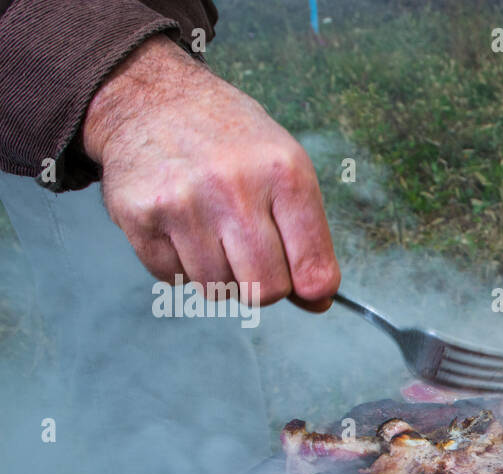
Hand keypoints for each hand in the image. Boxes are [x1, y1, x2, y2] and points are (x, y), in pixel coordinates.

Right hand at [82, 36, 338, 310]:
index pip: (314, 269)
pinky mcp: (139, 217)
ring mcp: (183, 203)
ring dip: (219, 274)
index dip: (313, 289)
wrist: (150, 98)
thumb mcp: (284, 167)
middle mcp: (234, 188)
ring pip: (218, 290)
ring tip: (212, 231)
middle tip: (252, 254)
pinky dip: (181, 265)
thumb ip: (308, 236)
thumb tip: (318, 300)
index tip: (307, 286)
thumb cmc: (229, 140)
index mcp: (284, 173)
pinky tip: (181, 227)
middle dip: (263, 285)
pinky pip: (173, 277)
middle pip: (266, 290)